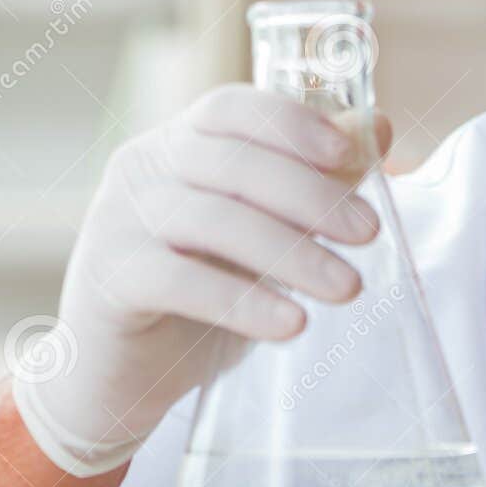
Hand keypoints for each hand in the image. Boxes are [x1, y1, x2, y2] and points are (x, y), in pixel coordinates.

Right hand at [13, 84, 386, 475]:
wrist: (120, 378)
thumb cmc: (197, 302)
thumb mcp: (262, 241)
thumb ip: (310, 185)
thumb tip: (376, 129)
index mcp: (178, 147)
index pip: (230, 108)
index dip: (292, 123)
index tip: (351, 156)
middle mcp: (142, 170)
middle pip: (232, 161)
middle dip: (311, 196)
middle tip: (369, 233)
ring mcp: (118, 221)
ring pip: (213, 220)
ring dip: (291, 252)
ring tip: (348, 288)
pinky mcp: (110, 279)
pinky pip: (181, 282)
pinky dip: (244, 302)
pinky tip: (292, 325)